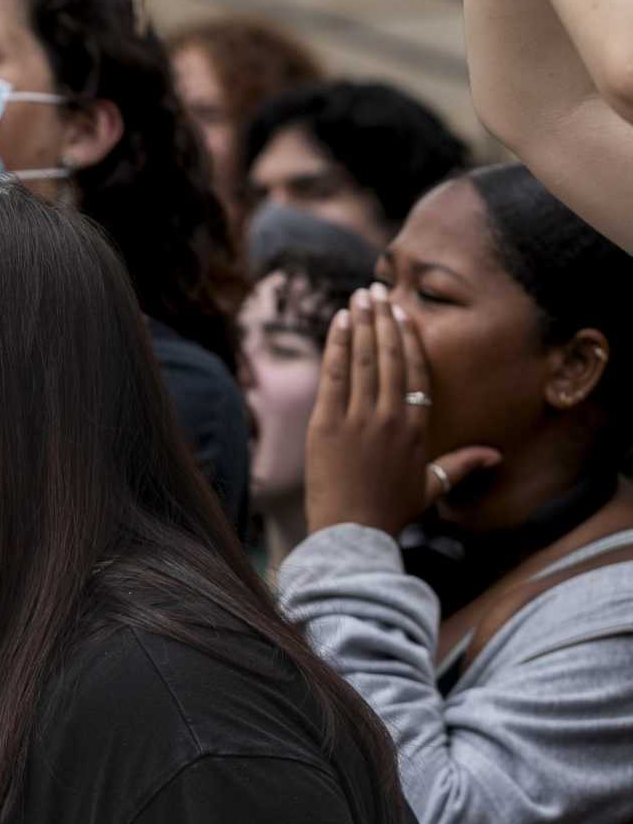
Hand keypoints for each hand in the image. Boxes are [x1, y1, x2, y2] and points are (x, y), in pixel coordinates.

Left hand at [305, 284, 501, 536]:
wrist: (352, 533)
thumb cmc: (389, 512)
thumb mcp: (431, 487)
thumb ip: (462, 465)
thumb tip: (496, 456)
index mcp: (418, 428)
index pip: (418, 372)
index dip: (411, 339)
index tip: (404, 314)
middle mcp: (392, 418)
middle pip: (392, 357)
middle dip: (385, 320)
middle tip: (378, 290)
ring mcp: (360, 419)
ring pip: (365, 359)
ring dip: (363, 323)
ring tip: (359, 296)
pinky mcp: (327, 424)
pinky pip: (335, 375)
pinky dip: (338, 345)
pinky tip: (340, 321)